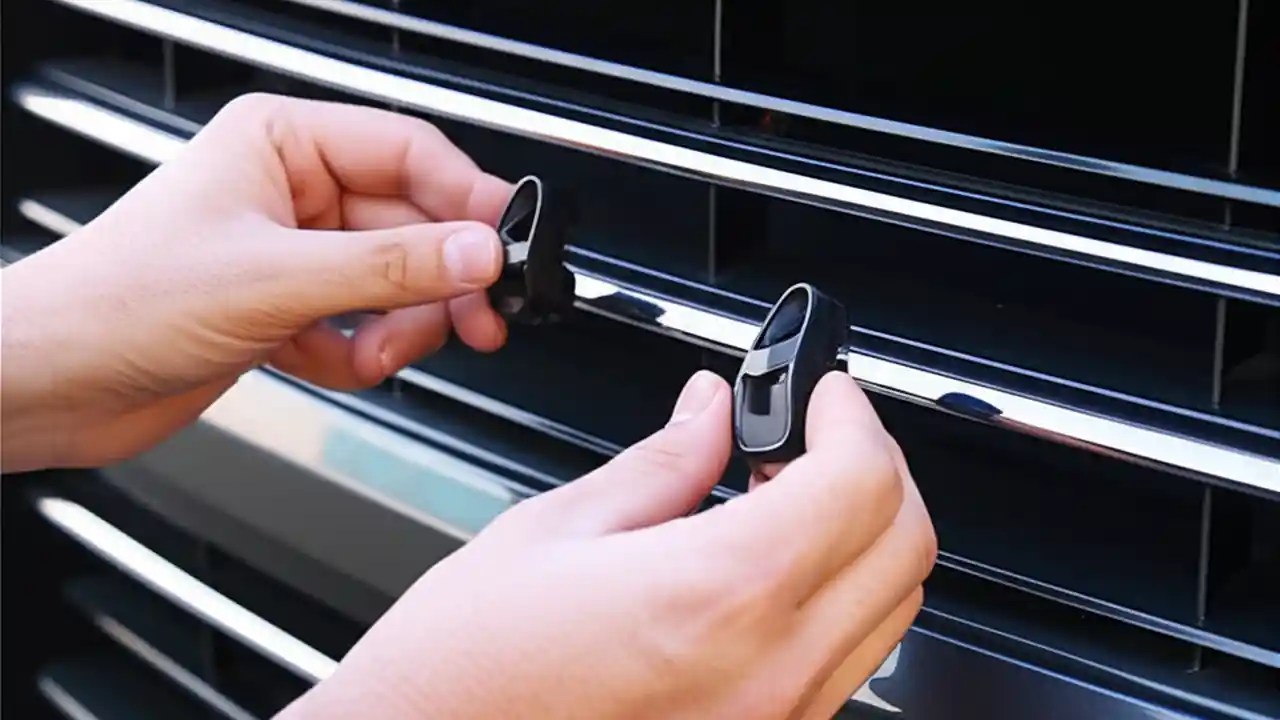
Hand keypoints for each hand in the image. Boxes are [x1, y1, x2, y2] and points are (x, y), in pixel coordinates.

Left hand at [1, 94, 511, 470]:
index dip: (467, 200)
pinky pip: (362, 325)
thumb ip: (391, 267)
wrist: (52, 383)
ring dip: (401, 327)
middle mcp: (291, 192)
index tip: (506, 245)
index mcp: (282, 143)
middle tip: (479, 317)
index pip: (410, 152)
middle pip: (412, 224)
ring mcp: (292, 254)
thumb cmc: (119, 300)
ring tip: (385, 354)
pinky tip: (338, 365)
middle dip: (440, 280)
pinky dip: (362, 353)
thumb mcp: (276, 279)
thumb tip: (479, 252)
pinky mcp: (287, 310)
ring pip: (394, 281)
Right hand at [283, 371, 936, 719]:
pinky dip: (834, 599)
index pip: (859, 482)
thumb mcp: (553, 532)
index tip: (823, 392)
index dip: (850, 415)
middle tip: (809, 433)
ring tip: (780, 497)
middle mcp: (769, 675)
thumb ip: (661, 462)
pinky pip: (846, 663)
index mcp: (716, 598)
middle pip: (903, 545)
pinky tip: (764, 569)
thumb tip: (710, 409)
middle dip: (875, 467)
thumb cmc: (462, 673)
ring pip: (890, 609)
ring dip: (861, 534)